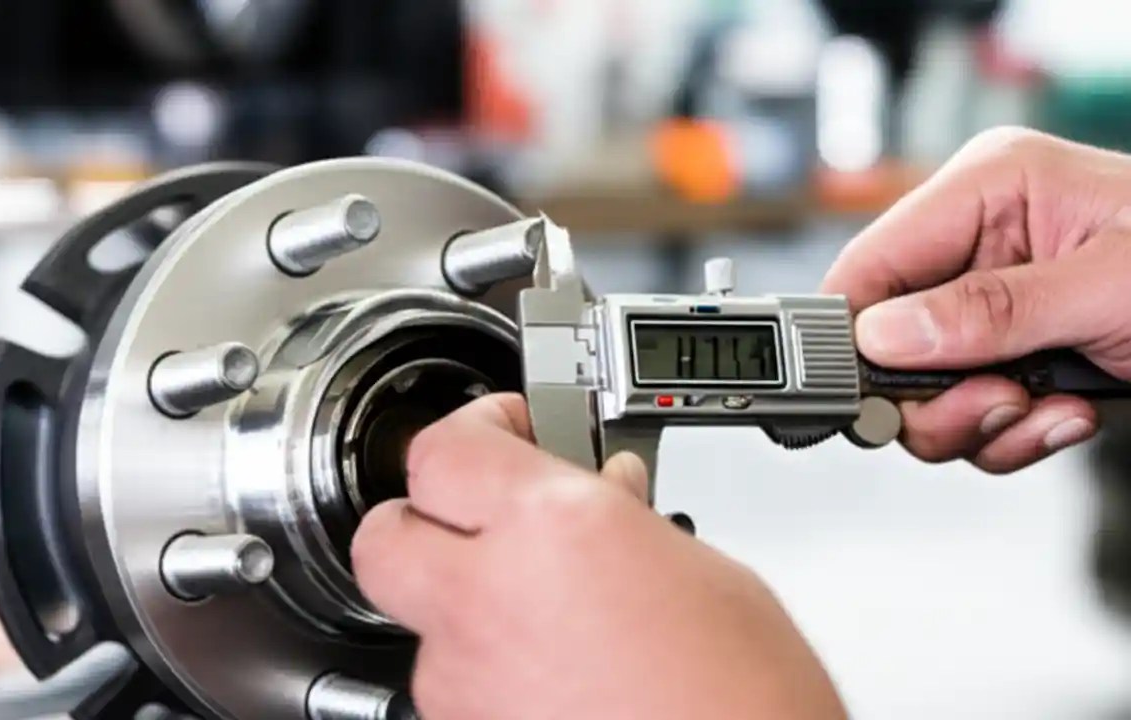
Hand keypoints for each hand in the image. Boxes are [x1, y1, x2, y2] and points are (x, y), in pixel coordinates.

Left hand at [352, 394, 846, 719]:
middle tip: (486, 511)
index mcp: (550, 529)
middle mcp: (486, 600)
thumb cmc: (747, 701)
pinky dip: (487, 666)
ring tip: (544, 608)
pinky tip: (551, 668)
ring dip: (466, 599)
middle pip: (387, 534)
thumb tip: (602, 500)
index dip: (475, 427)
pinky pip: (450, 682)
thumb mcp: (704, 572)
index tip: (504, 429)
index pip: (446, 446)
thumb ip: (622, 522)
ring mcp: (465, 679)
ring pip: (419, 616)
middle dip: (428, 514)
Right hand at [823, 127, 1130, 472]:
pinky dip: (1012, 434)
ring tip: (1042, 410)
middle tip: (992, 406)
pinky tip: (1064, 416)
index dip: (855, 333)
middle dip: (934, 394)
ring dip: (978, 422)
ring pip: (922, 389)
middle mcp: (978, 245)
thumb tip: (883, 334)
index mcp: (988, 189)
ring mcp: (993, 304)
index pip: (870, 262)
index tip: (863, 393)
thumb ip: (988, 311)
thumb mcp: (1106, 286)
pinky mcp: (1013, 352)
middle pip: (885, 340)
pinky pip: (970, 413)